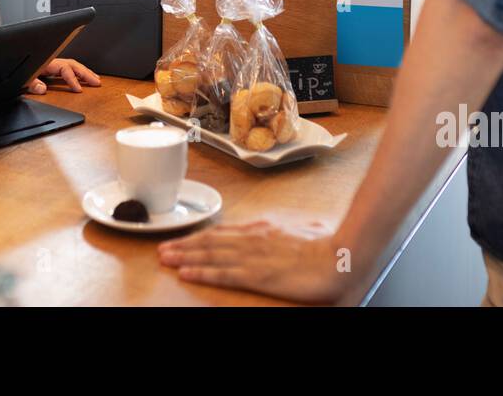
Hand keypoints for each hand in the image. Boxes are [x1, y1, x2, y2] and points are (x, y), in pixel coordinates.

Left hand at [23, 58, 101, 94]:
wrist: (11, 60)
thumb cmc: (18, 70)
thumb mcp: (23, 79)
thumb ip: (32, 84)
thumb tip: (42, 89)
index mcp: (47, 63)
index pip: (65, 69)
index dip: (72, 79)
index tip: (79, 89)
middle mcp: (52, 62)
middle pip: (73, 65)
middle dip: (86, 73)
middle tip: (97, 83)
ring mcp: (53, 64)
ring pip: (73, 65)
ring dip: (85, 72)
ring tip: (96, 80)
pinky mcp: (52, 68)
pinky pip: (69, 68)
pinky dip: (79, 72)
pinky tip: (83, 78)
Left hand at [157, 219, 349, 303]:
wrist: (340, 256)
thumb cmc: (328, 246)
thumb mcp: (305, 231)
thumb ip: (289, 232)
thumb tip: (287, 231)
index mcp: (264, 229)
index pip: (225, 232)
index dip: (202, 236)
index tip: (185, 239)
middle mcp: (253, 239)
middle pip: (211, 241)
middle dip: (185, 245)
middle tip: (162, 248)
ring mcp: (253, 256)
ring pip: (211, 255)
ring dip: (185, 256)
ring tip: (166, 258)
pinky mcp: (257, 275)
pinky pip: (223, 274)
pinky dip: (202, 273)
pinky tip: (186, 273)